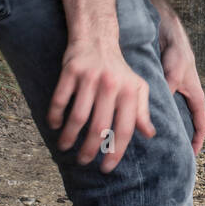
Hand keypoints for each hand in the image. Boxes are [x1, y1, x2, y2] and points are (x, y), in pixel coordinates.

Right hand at [47, 29, 155, 173]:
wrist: (97, 38)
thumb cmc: (119, 69)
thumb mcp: (138, 87)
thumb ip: (143, 111)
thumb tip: (149, 134)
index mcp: (130, 92)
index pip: (124, 129)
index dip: (115, 152)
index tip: (106, 168)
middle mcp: (111, 85)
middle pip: (99, 127)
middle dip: (90, 149)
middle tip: (83, 161)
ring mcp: (90, 77)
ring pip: (78, 116)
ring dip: (70, 136)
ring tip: (65, 147)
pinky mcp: (71, 70)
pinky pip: (60, 99)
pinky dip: (55, 115)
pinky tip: (55, 125)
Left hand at [158, 15, 204, 154]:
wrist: (164, 30)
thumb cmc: (175, 50)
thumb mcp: (174, 71)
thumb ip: (169, 88)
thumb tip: (160, 109)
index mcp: (195, 96)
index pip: (200, 125)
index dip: (197, 142)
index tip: (190, 157)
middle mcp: (182, 97)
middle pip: (183, 125)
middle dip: (176, 141)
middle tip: (164, 158)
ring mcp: (171, 93)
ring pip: (167, 118)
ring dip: (158, 130)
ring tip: (145, 146)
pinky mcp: (158, 88)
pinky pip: (154, 108)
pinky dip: (147, 117)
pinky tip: (133, 125)